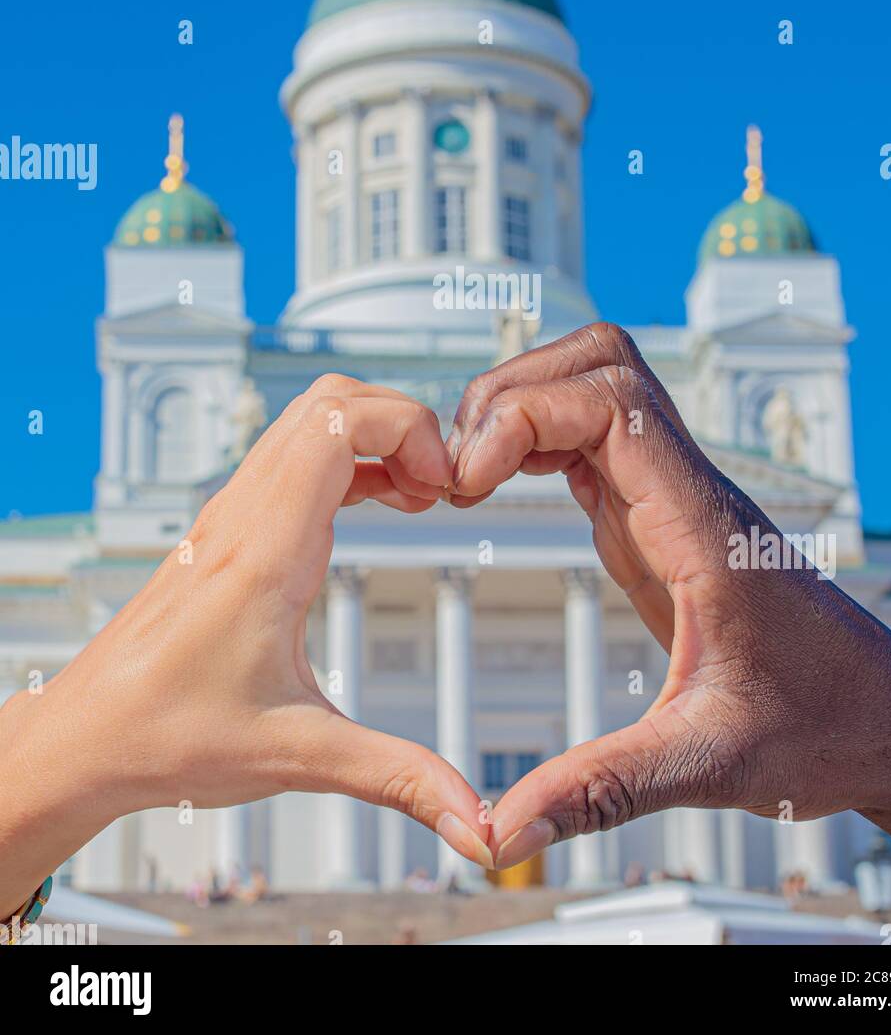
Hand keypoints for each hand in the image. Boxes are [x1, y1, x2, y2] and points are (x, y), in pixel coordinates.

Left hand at [0, 377, 489, 919]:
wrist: (86, 736)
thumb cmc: (168, 736)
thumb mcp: (300, 755)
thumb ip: (398, 777)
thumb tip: (475, 818)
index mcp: (265, 550)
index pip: (339, 423)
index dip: (409, 431)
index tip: (447, 487)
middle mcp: (244, 514)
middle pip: (331, 400)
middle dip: (404, 422)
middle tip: (443, 485)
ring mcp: (233, 513)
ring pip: (310, 417)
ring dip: (376, 434)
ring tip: (420, 492)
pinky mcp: (230, 526)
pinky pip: (297, 453)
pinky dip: (350, 456)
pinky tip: (380, 501)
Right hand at [450, 324, 890, 902]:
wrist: (880, 714)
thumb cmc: (821, 725)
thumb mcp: (706, 761)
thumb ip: (603, 788)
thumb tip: (505, 829)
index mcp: (702, 527)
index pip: (610, 405)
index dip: (524, 416)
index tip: (471, 482)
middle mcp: (687, 490)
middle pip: (600, 363)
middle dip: (513, 391)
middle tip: (461, 469)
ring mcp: (673, 494)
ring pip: (596, 385)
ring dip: (522, 405)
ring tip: (469, 475)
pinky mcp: (658, 515)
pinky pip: (592, 438)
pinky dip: (536, 439)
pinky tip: (502, 486)